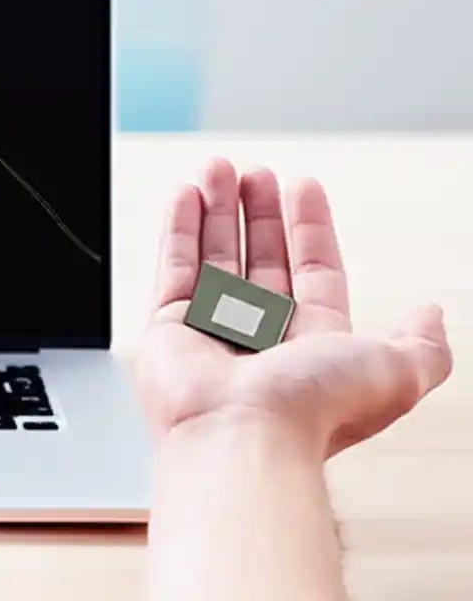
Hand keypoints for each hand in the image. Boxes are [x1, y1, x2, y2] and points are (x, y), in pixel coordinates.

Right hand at [138, 159, 451, 456]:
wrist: (243, 434)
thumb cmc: (313, 408)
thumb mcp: (398, 371)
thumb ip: (424, 344)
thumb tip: (433, 314)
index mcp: (312, 346)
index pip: (312, 271)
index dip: (309, 226)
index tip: (301, 185)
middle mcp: (260, 338)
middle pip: (260, 258)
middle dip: (257, 212)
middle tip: (254, 172)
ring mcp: (211, 331)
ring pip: (215, 256)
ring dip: (217, 209)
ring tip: (218, 168)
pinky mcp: (168, 329)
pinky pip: (174, 268)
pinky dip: (179, 228)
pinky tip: (186, 194)